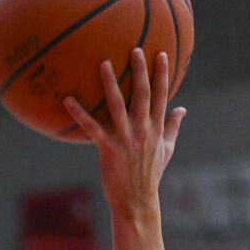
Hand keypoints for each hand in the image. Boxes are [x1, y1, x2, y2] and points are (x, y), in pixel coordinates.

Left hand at [63, 49, 184, 215]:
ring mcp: (125, 138)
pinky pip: (91, 127)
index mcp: (156, 128)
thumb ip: (173, 127)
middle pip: (143, 94)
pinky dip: (79, 113)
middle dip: (140, 70)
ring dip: (110, 83)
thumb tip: (182, 109)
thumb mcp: (166, 150)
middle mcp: (143, 130)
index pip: (161, 96)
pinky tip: (67, 100)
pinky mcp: (108, 149)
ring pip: (117, 105)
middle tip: (135, 48)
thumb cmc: (150, 175)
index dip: (161, 74)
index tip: (160, 54)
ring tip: (104, 63)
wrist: (136, 201)